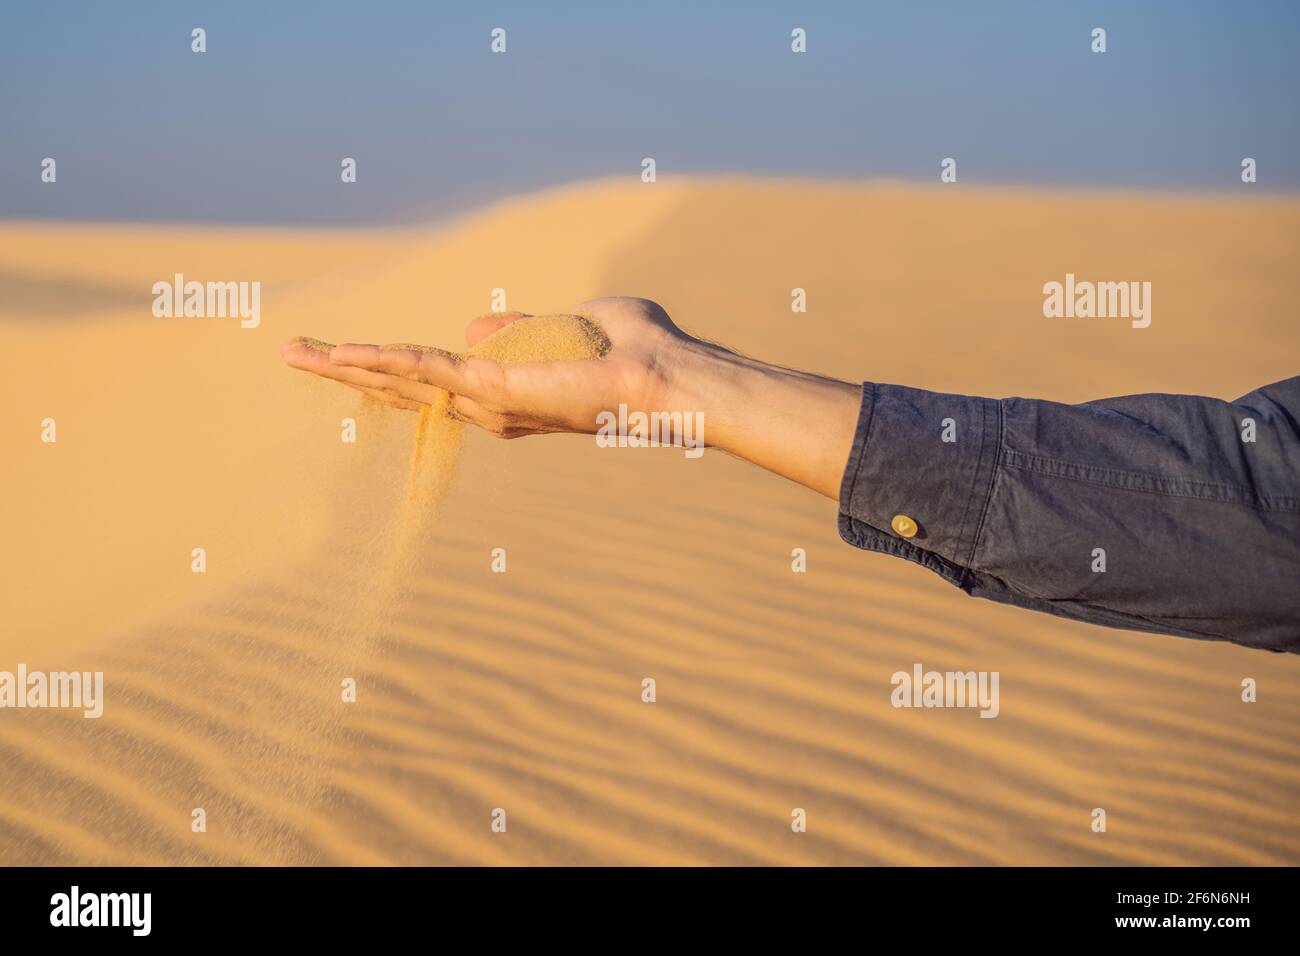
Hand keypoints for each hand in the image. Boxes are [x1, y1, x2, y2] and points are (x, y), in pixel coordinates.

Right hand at [281, 296, 688, 437]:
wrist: (669, 376)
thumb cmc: (638, 351)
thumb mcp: (569, 326)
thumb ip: (522, 326)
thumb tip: (475, 325)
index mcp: (507, 391)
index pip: (434, 380)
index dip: (388, 367)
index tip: (345, 358)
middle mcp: (491, 407)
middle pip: (404, 386)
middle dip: (347, 372)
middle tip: (291, 355)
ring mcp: (490, 401)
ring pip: (403, 379)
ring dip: (346, 366)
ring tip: (292, 353)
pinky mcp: (495, 389)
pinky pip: (426, 369)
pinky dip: (381, 358)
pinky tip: (337, 353)